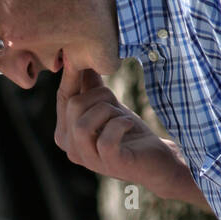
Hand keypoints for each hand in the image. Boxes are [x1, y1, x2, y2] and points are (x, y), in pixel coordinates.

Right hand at [55, 62, 182, 194]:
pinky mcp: (110, 164)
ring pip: (83, 124)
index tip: (84, 55)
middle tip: (117, 104)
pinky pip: (106, 138)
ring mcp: (90, 160)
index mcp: (66, 134)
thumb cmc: (130, 132)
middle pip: (74, 106)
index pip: (63, 97)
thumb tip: (79, 56)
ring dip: (108, 111)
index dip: (74, 75)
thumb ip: (90, 85)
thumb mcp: (107, 104)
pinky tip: (129, 125)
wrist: (157, 160)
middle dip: (100, 96)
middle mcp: (72, 149)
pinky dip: (121, 124)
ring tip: (122, 116)